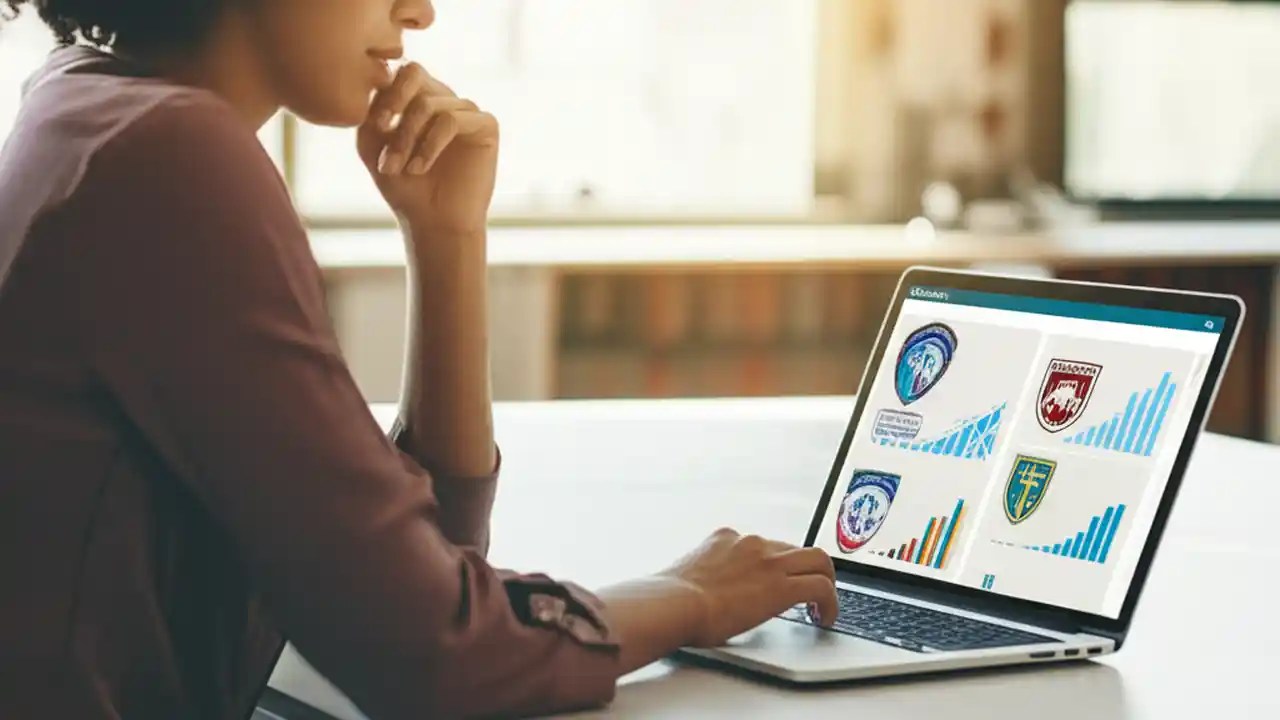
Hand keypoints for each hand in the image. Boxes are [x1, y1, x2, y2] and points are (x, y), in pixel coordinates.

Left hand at [357, 62, 498, 236]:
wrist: (433, 223)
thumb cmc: (403, 186)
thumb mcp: (371, 144)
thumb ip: (370, 108)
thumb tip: (380, 78)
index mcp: (418, 97)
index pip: (399, 71)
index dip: (384, 91)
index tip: (375, 125)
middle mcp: (443, 98)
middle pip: (415, 74)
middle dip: (395, 106)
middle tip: (382, 134)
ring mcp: (466, 110)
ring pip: (429, 103)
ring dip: (407, 136)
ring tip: (400, 168)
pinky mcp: (486, 126)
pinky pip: (452, 119)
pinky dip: (430, 144)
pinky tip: (419, 167)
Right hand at [659, 527, 837, 646]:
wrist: (673, 604)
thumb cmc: (669, 599)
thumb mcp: (686, 577)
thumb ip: (701, 578)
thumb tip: (698, 595)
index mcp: (725, 539)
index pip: (763, 544)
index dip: (775, 564)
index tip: (775, 578)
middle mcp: (750, 543)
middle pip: (794, 547)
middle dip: (805, 568)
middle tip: (809, 589)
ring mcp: (768, 560)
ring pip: (817, 560)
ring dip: (824, 580)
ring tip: (824, 603)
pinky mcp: (781, 585)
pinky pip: (821, 586)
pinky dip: (830, 601)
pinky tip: (826, 617)